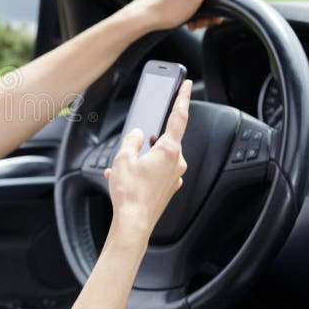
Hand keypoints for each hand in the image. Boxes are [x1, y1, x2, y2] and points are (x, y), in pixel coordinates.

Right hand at [103, 79, 191, 238]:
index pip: (179, 117)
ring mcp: (174, 176)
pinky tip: (127, 177)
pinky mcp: (169, 188)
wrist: (134, 223)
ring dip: (143, 157)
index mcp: (168, 150)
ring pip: (159, 157)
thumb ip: (130, 140)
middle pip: (164, 139)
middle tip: (134, 142)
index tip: (186, 85)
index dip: (182, 98)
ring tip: (122, 166)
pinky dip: (143, 170)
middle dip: (148, 138)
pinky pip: (157, 171)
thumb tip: (136, 134)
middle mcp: (177, 162)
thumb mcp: (123, 159)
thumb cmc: (131, 194)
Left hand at [127, 0, 227, 31]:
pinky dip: (187, 12)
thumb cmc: (168, 8)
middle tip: (201, 23)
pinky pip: (184, 1)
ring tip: (193, 24)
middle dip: (207, 9)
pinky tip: (185, 21)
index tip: (212, 16)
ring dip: (198, 13)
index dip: (217, 1)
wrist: (142, 17)